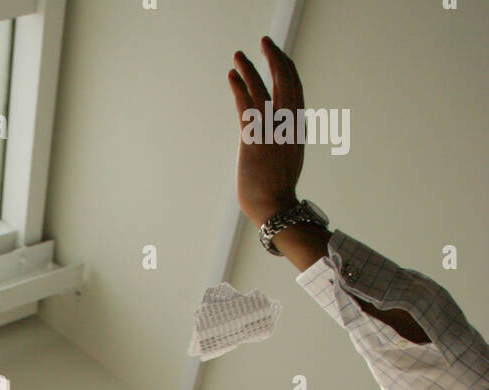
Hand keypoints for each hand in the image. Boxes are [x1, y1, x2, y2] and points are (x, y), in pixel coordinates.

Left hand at [228, 36, 304, 225]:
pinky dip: (238, 88)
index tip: (278, 55)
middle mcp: (287, 124)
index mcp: (297, 128)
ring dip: (249, 69)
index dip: (286, 68)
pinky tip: (232, 75)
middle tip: (264, 42)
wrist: (275, 208)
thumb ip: (284, 143)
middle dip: (273, 57)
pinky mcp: (253, 138)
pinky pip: (246, 106)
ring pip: (261, 89)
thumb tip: (278, 140)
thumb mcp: (287, 161)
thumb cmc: (278, 192)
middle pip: (284, 80)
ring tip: (238, 55)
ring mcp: (271, 130)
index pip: (295, 88)